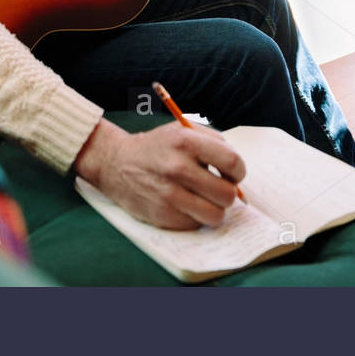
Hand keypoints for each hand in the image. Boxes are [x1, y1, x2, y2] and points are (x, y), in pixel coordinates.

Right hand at [73, 119, 245, 228]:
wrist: (115, 163)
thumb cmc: (156, 147)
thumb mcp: (181, 130)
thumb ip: (212, 141)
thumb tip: (237, 167)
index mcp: (186, 142)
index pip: (233, 162)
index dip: (238, 171)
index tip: (233, 174)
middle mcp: (177, 168)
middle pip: (228, 194)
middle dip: (228, 193)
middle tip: (218, 188)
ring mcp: (169, 195)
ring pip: (216, 215)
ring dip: (214, 209)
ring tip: (204, 199)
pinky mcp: (162, 215)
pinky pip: (196, 225)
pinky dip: (195, 217)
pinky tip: (185, 205)